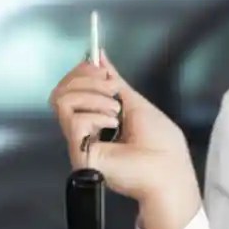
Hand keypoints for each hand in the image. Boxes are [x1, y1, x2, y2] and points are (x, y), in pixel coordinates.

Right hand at [48, 50, 200, 228]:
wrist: (167, 172)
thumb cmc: (160, 143)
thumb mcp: (135, 102)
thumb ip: (115, 81)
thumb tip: (99, 56)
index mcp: (97, 116)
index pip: (72, 87)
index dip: (83, 72)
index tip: (102, 70)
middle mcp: (85, 129)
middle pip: (62, 90)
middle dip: (87, 79)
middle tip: (112, 90)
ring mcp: (80, 141)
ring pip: (61, 100)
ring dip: (93, 97)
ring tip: (116, 111)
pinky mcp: (79, 152)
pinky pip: (72, 118)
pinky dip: (95, 115)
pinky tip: (112, 125)